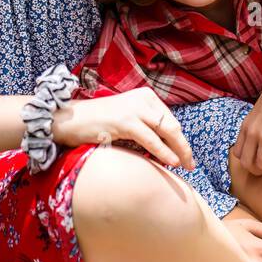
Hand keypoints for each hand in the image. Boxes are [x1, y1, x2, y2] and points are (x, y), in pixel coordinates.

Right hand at [52, 89, 193, 170]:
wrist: (70, 119)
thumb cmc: (97, 122)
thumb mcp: (127, 118)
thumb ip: (145, 126)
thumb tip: (166, 146)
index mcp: (146, 96)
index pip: (170, 119)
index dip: (180, 139)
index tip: (185, 154)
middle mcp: (143, 99)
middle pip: (172, 124)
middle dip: (184, 146)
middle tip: (191, 164)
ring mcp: (134, 108)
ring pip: (167, 130)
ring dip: (179, 150)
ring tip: (185, 165)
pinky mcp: (125, 121)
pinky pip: (151, 139)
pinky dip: (163, 151)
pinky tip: (171, 162)